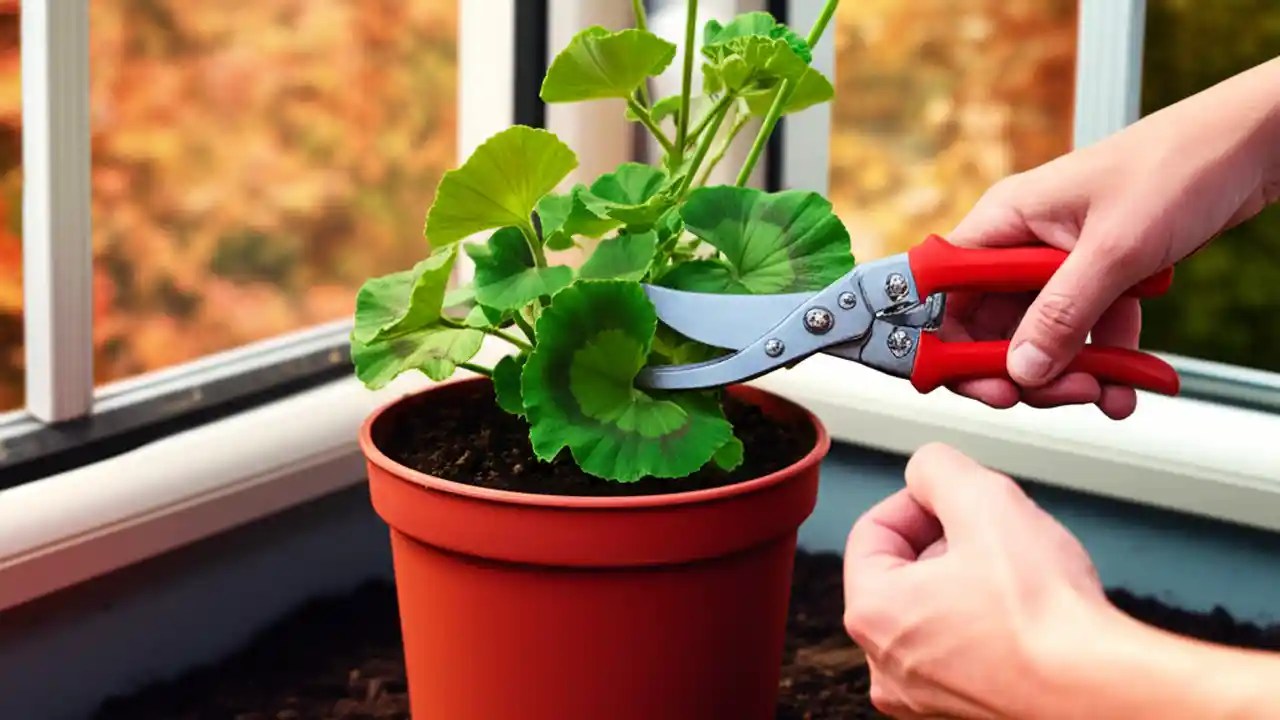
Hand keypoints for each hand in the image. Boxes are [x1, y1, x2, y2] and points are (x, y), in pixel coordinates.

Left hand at [842, 443, 1110, 718]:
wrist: (1101, 693)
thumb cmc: (1045, 615)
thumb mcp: (984, 499)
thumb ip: (937, 468)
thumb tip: (926, 472)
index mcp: (872, 613)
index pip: (873, 530)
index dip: (920, 501)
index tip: (959, 499)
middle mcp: (887, 664)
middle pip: (904, 571)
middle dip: (949, 542)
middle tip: (997, 536)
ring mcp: (924, 695)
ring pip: (935, 609)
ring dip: (971, 581)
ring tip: (1018, 577)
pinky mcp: (965, 711)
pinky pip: (964, 649)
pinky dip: (988, 626)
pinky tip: (1028, 618)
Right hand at [941, 57, 1279, 418]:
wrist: (1250, 147)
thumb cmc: (1180, 164)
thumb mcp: (1113, 249)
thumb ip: (1062, 314)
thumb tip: (1022, 367)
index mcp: (1005, 219)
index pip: (945, 290)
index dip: (947, 341)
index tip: (975, 381)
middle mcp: (1022, 242)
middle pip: (991, 325)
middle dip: (1022, 368)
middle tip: (1058, 393)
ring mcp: (1059, 262)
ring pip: (1039, 336)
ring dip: (1069, 373)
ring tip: (1105, 390)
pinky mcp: (1098, 275)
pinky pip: (1085, 331)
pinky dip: (1105, 361)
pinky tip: (1128, 384)